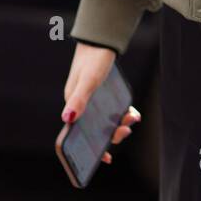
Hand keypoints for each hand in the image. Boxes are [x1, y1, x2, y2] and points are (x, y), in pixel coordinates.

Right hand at [61, 42, 140, 163]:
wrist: (101, 41)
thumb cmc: (92, 59)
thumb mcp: (88, 79)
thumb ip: (79, 98)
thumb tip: (68, 119)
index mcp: (74, 106)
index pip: (78, 134)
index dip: (89, 148)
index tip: (104, 159)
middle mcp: (82, 106)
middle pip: (96, 130)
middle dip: (112, 134)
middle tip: (126, 129)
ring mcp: (93, 101)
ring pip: (106, 120)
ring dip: (120, 123)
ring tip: (132, 117)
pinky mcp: (103, 95)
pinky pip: (113, 110)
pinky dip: (123, 113)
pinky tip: (132, 111)